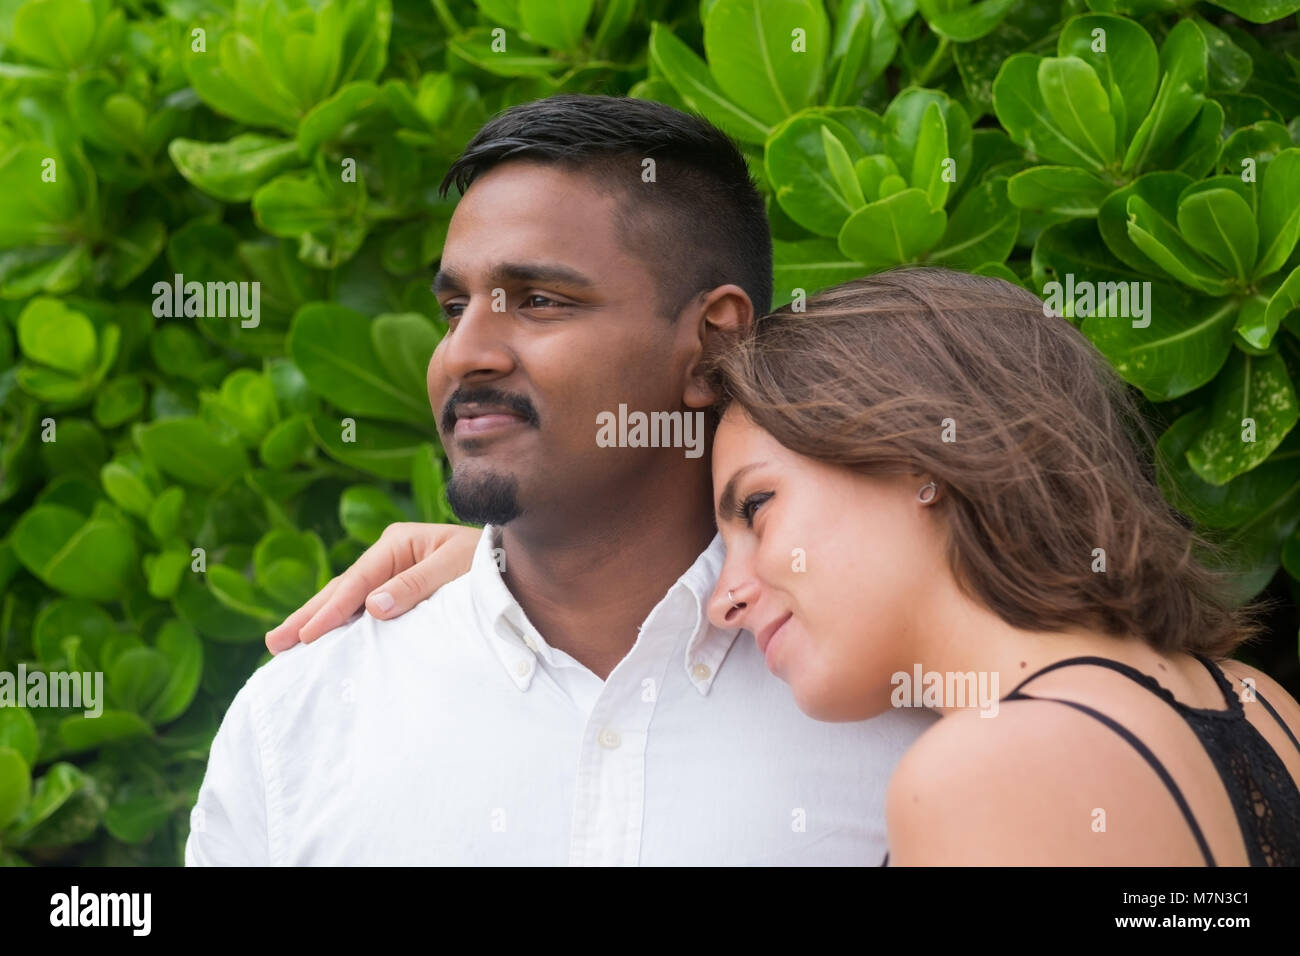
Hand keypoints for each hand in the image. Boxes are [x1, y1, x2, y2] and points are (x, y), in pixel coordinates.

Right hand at [264, 522, 480, 653]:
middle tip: (274, 644)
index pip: (357, 581)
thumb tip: (374, 606)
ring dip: (317, 622)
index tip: (308, 636)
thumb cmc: (489, 563)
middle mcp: (388, 557)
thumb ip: (417, 585)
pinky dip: (341, 626)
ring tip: (283, 645)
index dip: (331, 610)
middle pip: (341, 590)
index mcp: (398, 543)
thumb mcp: (456, 568)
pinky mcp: (398, 594)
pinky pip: (363, 611)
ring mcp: (391, 576)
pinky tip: (322, 641)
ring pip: (347, 601)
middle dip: (308, 616)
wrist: (517, 567)